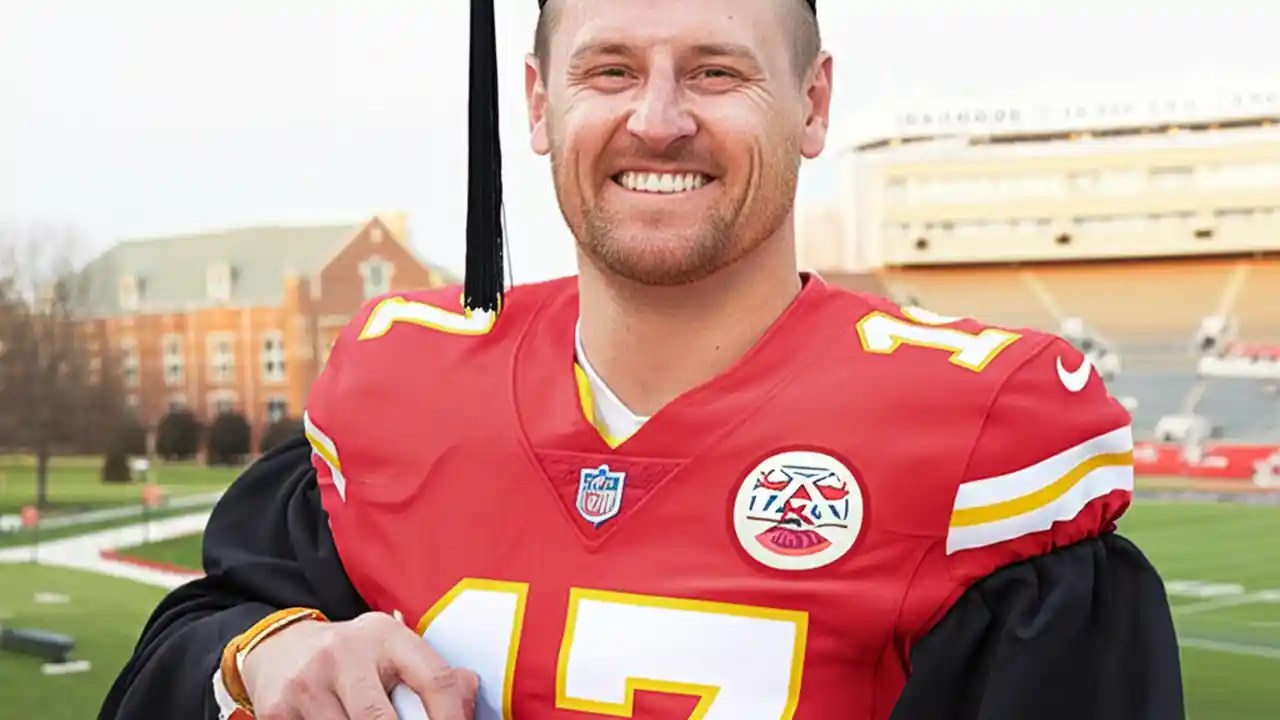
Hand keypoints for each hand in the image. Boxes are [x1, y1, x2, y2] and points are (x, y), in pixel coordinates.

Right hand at [241, 611, 477, 719]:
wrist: (277, 647)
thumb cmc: (352, 655)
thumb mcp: (390, 649)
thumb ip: (428, 671)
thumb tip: (469, 699)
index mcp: (386, 634)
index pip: (436, 679)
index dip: (453, 718)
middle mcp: (345, 652)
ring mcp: (308, 681)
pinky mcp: (278, 708)